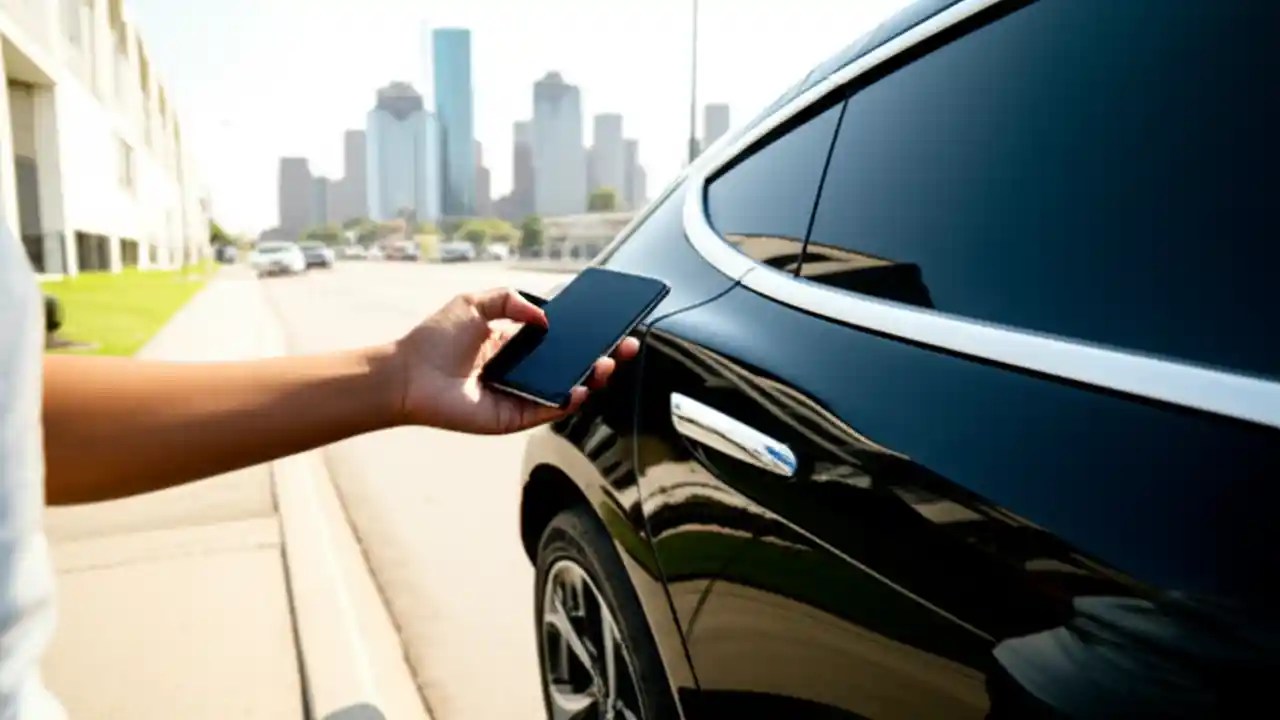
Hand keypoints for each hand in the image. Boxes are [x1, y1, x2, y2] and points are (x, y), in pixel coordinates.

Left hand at [392, 287, 640, 433]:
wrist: (409, 373)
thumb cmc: (435, 338)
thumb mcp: (474, 302)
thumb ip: (510, 300)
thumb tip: (546, 316)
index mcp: (515, 343)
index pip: (561, 338)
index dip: (587, 333)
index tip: (611, 323)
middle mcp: (524, 370)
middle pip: (573, 365)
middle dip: (603, 356)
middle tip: (626, 346)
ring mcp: (522, 394)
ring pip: (569, 388)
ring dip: (594, 378)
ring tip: (609, 363)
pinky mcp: (515, 416)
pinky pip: (550, 410)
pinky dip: (569, 400)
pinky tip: (583, 387)